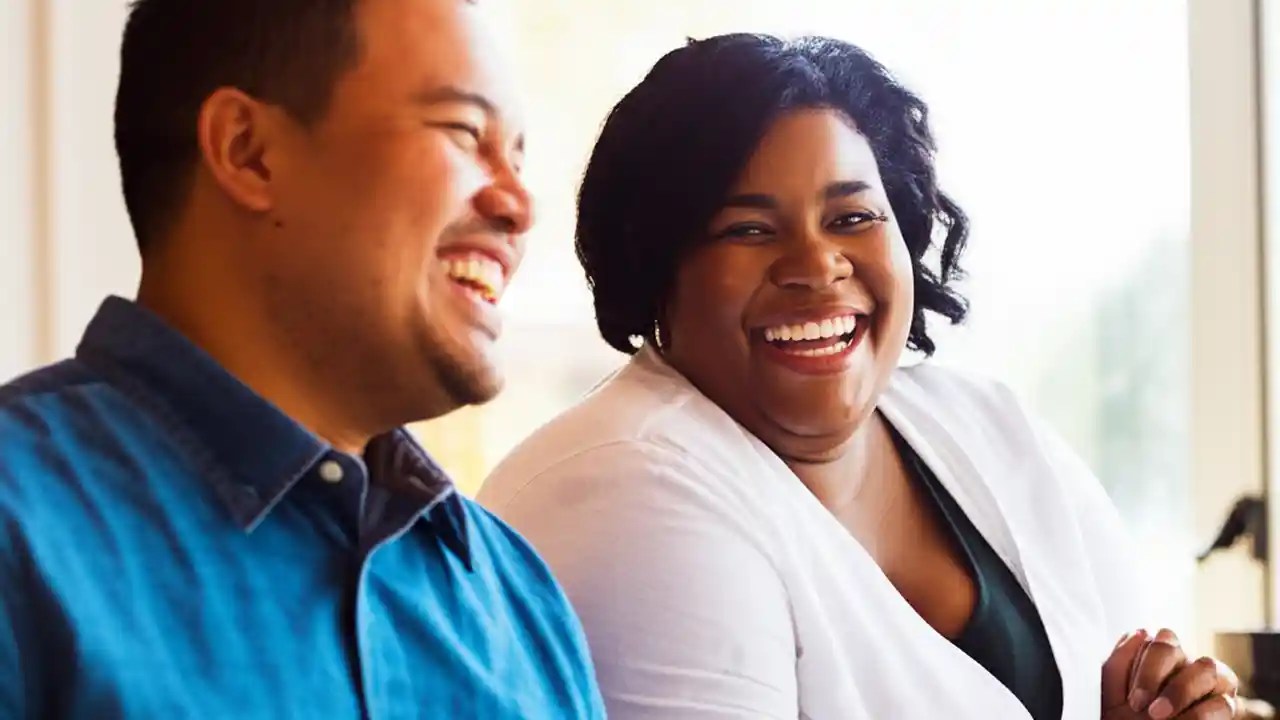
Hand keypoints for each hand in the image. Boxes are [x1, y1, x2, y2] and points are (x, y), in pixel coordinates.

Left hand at [1102, 628, 1239, 718]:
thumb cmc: (1121, 716)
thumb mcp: (1112, 692)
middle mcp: (1184, 663)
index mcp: (1156, 654)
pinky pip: (1223, 703)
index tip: (1134, 701)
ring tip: (1158, 715)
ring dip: (1181, 692)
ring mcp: (1208, 683)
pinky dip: (1201, 715)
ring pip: (1210, 668)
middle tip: (1143, 708)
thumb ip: (1119, 661)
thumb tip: (1142, 632)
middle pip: (1174, 647)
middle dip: (1157, 678)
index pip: (1157, 639)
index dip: (1146, 669)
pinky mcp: (1224, 706)